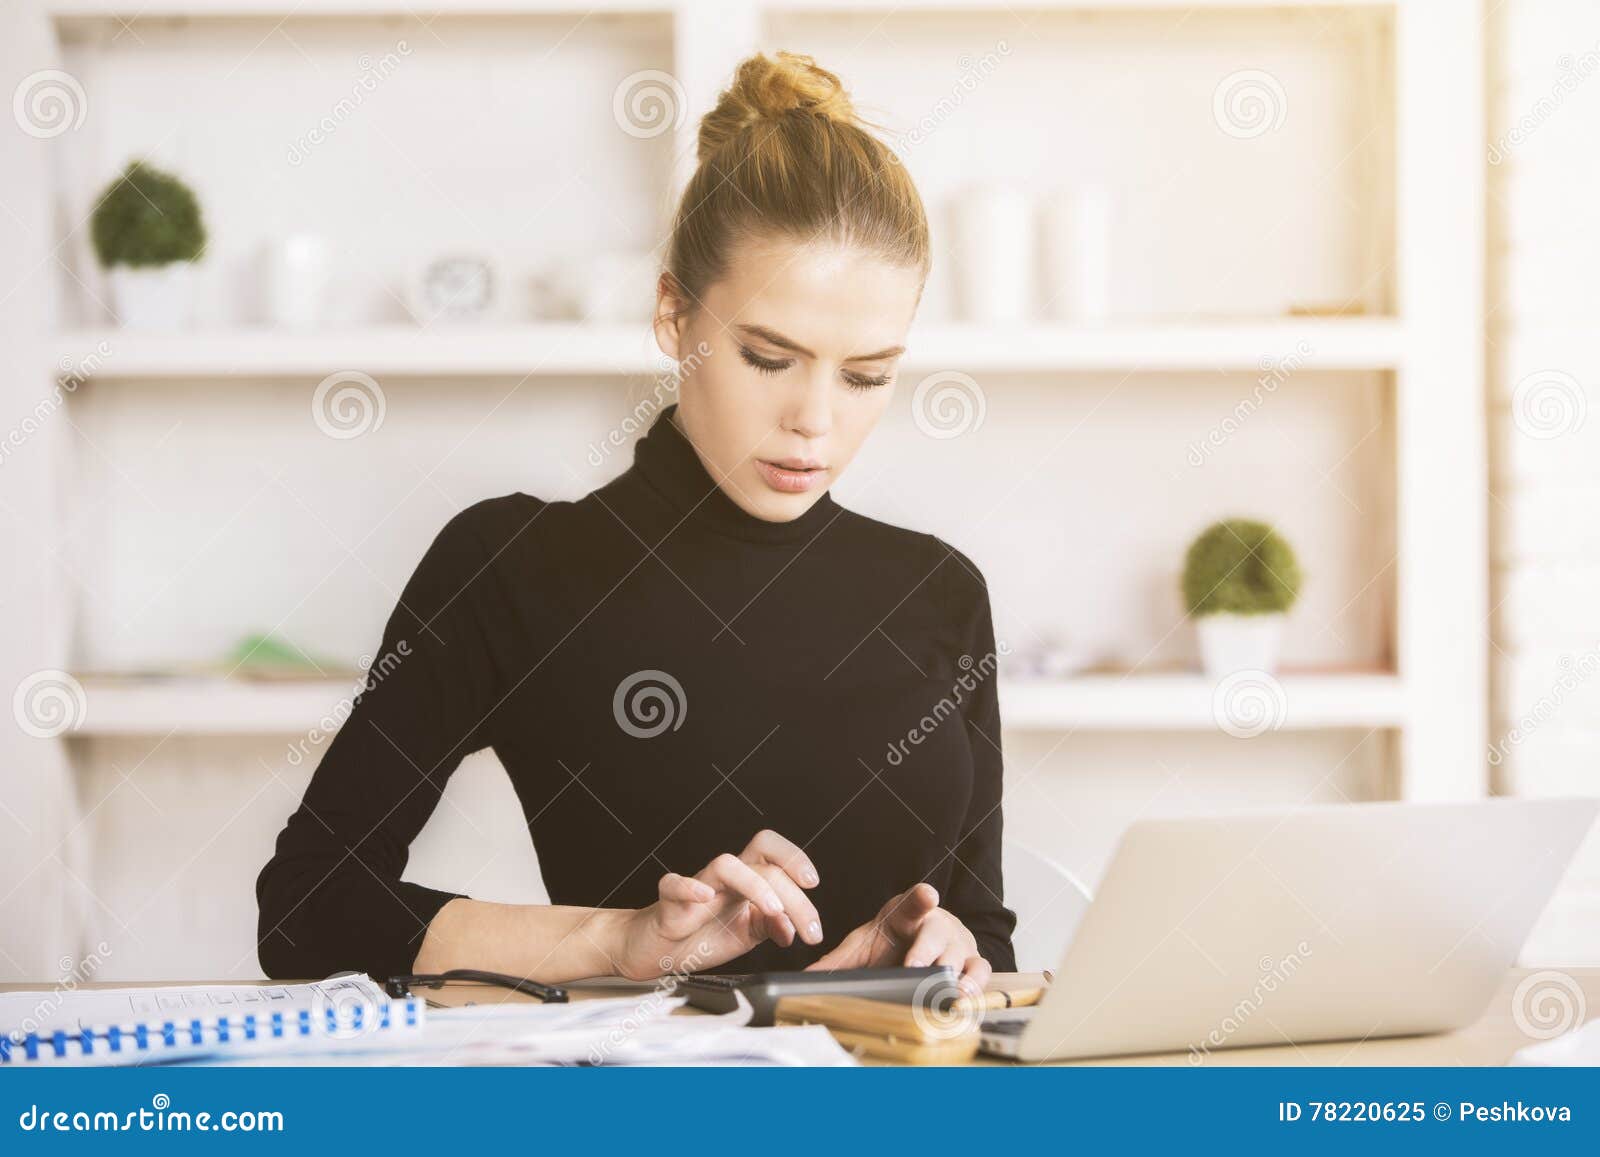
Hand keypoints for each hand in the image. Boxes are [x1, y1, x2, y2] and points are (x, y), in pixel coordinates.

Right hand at [607, 829, 823, 980]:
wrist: (656, 948)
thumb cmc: (701, 934)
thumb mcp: (746, 935)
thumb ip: (770, 927)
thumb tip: (792, 930)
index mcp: (746, 881)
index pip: (772, 853)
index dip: (795, 859)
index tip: (813, 885)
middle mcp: (725, 878)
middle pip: (762, 863)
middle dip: (793, 894)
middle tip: (810, 929)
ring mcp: (697, 886)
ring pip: (726, 864)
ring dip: (755, 885)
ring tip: (773, 910)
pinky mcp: (669, 902)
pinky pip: (675, 884)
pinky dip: (689, 887)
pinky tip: (704, 897)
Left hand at [803, 882, 989, 998]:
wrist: (918, 942)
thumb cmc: (890, 941)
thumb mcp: (863, 945)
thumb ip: (837, 960)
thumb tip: (805, 976)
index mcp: (908, 913)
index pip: (915, 901)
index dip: (921, 898)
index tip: (928, 894)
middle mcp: (937, 924)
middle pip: (937, 934)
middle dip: (927, 952)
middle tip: (916, 966)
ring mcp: (957, 943)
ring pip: (962, 954)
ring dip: (956, 972)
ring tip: (952, 989)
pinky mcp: (972, 961)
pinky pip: (981, 971)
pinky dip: (977, 985)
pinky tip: (966, 998)